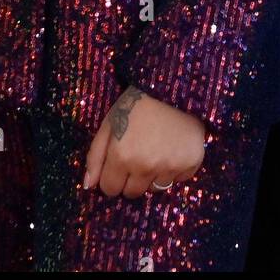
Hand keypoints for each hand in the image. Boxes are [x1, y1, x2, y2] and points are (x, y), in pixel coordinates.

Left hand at [83, 86, 206, 197]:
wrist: (174, 86)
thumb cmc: (136, 103)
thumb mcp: (109, 123)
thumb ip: (95, 156)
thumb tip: (88, 186)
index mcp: (122, 157)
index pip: (110, 189)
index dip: (112, 176)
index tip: (120, 162)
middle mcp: (146, 166)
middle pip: (132, 192)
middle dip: (131, 178)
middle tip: (139, 154)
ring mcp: (170, 166)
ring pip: (155, 189)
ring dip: (153, 175)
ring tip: (157, 149)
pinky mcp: (190, 163)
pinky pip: (178, 180)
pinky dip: (174, 169)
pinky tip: (173, 148)